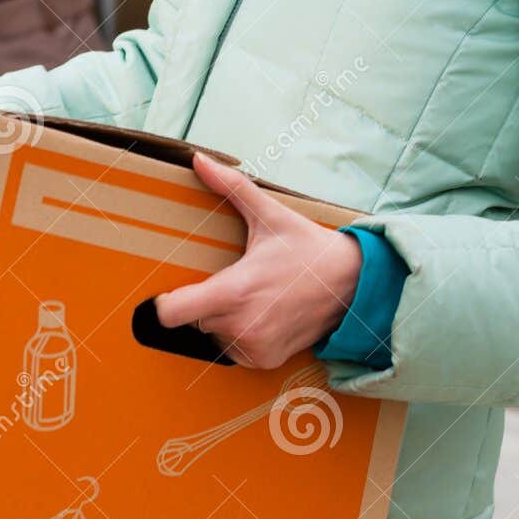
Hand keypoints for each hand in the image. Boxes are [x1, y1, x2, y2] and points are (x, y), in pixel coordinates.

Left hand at [154, 151, 363, 368]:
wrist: (353, 283)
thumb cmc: (307, 248)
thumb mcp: (270, 215)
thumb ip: (230, 186)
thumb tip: (198, 158)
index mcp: (234, 292)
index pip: (172, 314)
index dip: (166, 302)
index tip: (173, 290)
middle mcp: (242, 325)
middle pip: (193, 320)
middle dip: (203, 302)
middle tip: (231, 281)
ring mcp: (255, 347)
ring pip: (213, 335)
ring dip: (222, 319)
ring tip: (251, 296)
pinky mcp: (266, 360)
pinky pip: (233, 350)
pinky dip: (240, 335)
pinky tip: (261, 314)